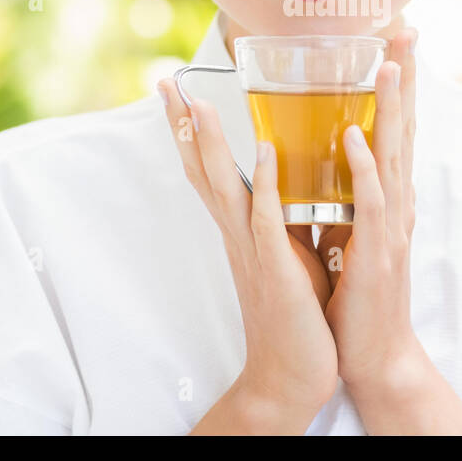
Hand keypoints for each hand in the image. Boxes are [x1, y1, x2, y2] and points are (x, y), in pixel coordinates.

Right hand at [158, 79, 337, 415]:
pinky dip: (266, 183)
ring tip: (199, 102)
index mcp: (243, 229)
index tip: (179, 90)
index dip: (194, 130)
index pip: (210, 169)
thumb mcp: (291, 253)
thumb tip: (294, 180)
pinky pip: (268, 219)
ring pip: (225, 187)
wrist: (290, 378)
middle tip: (165, 82)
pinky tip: (265, 150)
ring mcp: (253, 250)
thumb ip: (285, 217)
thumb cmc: (296, 316)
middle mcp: (238, 234)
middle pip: (203, 169)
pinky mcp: (276, 268)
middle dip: (185, 125)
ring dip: (212, 144)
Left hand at [317, 27, 418, 388]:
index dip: (396, 84)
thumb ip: (348, 195)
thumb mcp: (351, 234)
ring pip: (392, 156)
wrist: (374, 357)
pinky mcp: (377, 253)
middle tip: (406, 30)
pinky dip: (364, 168)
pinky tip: (355, 136)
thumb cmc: (358, 296)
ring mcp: (391, 228)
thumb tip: (332, 159)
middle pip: (403, 129)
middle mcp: (396, 204)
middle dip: (405, 79)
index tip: (393, 40)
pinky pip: (371, 203)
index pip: (394, 128)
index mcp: (387, 197)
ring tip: (387, 65)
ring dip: (391, 109)